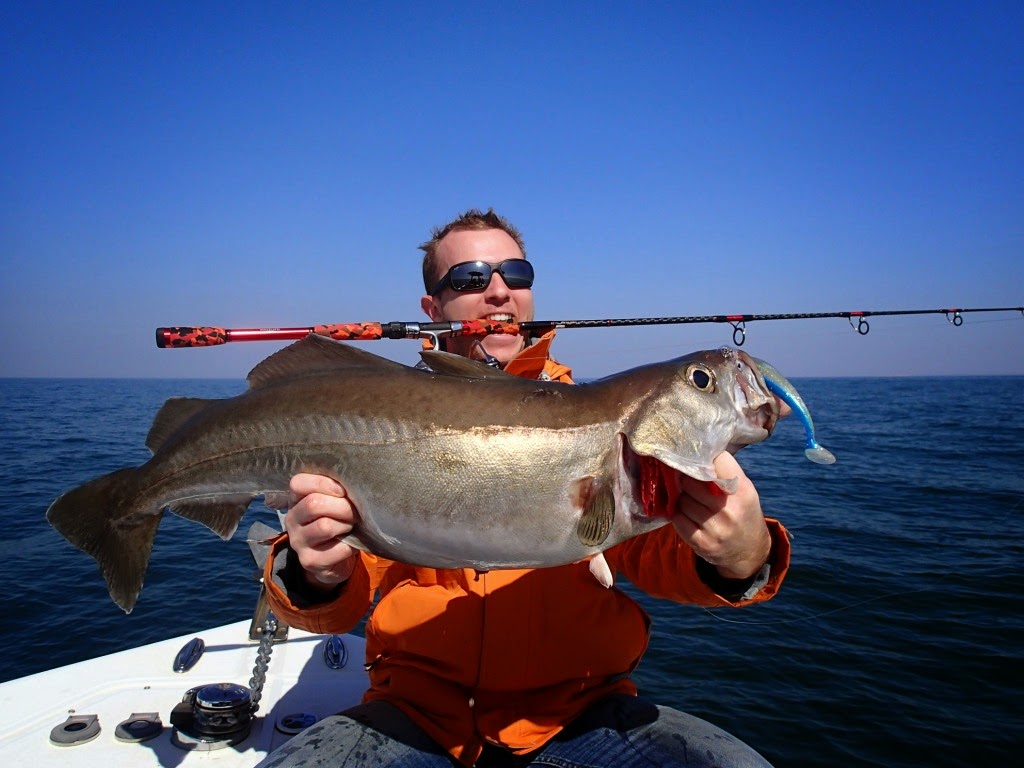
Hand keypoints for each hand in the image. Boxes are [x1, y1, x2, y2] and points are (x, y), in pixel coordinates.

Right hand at [284, 473, 360, 587]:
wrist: (333, 560)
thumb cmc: (336, 521)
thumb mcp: (332, 502)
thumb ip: (336, 490)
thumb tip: (357, 481)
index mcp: (296, 500)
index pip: (299, 484)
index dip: (325, 483)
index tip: (343, 491)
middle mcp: (291, 520)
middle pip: (313, 504)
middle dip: (342, 506)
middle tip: (355, 512)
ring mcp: (298, 542)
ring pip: (325, 526)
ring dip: (346, 525)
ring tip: (352, 526)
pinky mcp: (309, 561)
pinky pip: (337, 548)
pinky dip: (351, 546)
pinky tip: (352, 544)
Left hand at [671, 453, 771, 579]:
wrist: (750, 551)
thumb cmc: (743, 512)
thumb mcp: (744, 490)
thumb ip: (724, 473)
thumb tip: (694, 452)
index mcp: (743, 491)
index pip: (717, 460)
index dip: (704, 456)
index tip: (698, 457)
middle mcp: (729, 510)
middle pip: (691, 481)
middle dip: (686, 478)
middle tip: (687, 478)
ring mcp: (715, 528)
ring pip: (682, 500)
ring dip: (682, 497)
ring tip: (690, 498)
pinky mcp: (702, 543)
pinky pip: (677, 519)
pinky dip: (678, 514)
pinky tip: (686, 513)